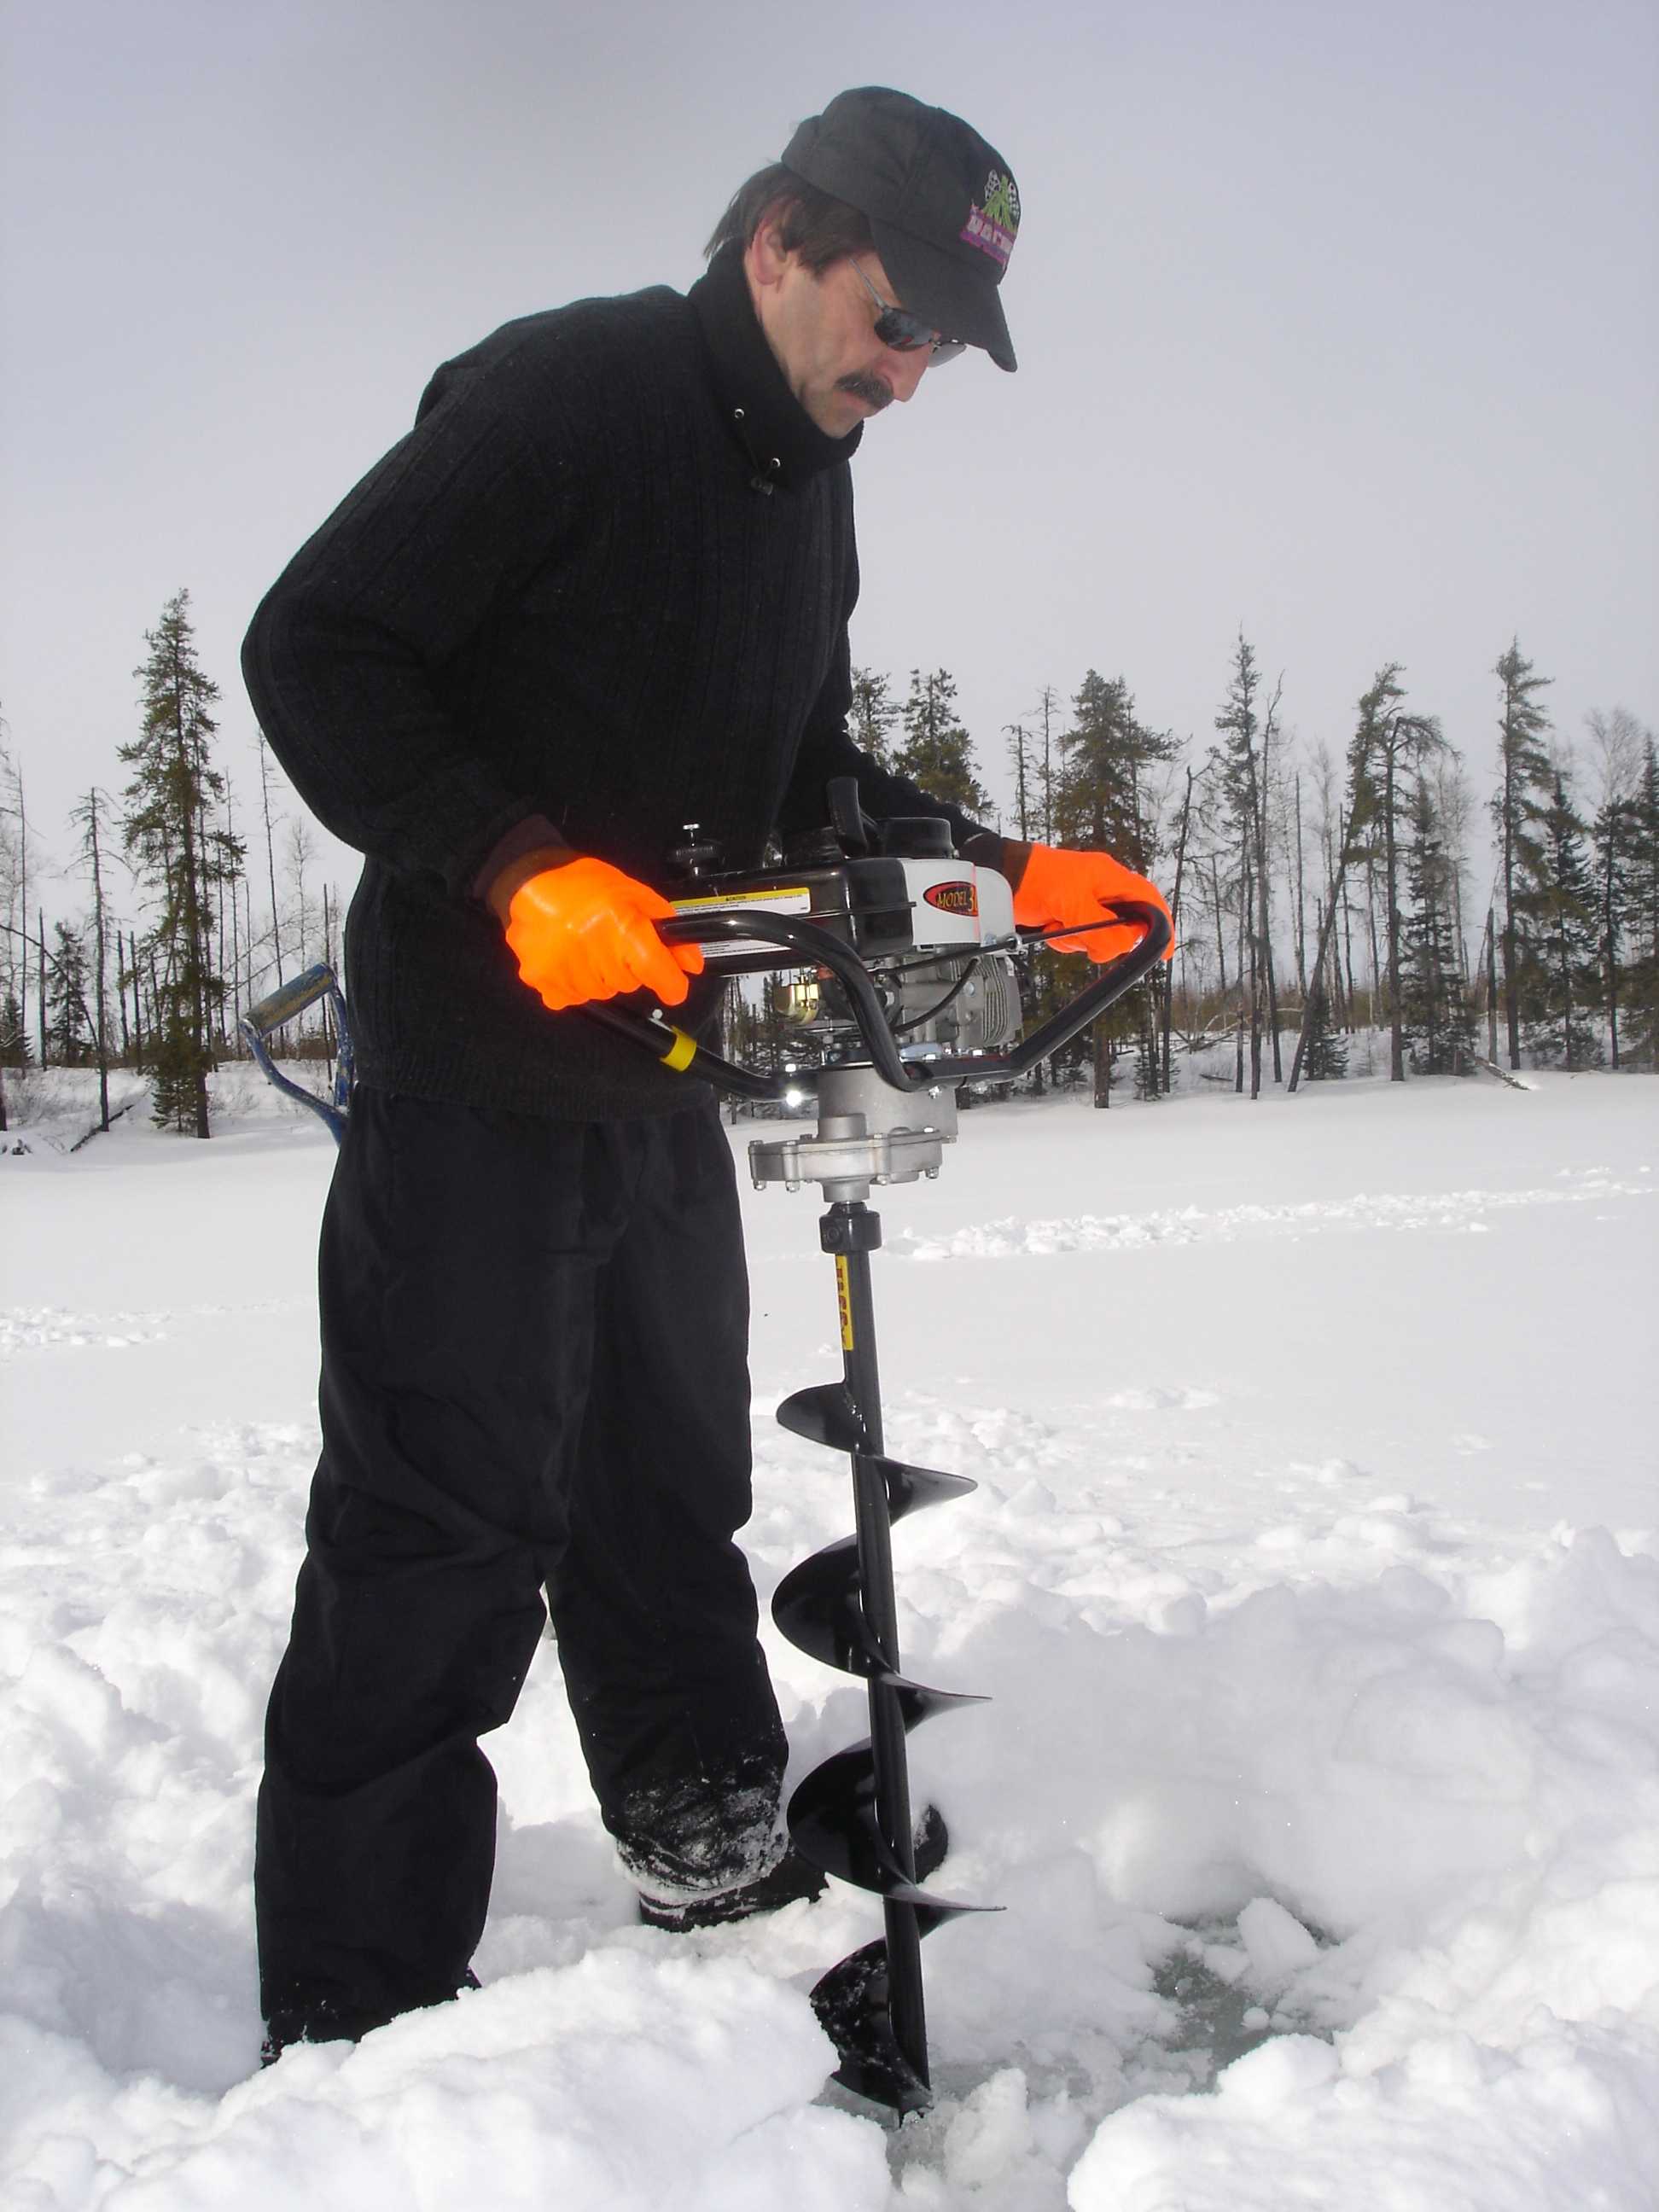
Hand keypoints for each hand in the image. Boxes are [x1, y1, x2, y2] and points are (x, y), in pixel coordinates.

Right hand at [501, 856, 704, 1010]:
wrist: (530, 879)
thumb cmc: (586, 883)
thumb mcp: (635, 895)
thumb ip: (667, 930)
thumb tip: (692, 965)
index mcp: (623, 930)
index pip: (660, 976)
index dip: (671, 983)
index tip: (672, 983)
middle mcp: (596, 957)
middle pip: (630, 983)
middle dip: (627, 965)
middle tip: (609, 939)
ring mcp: (567, 973)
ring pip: (602, 992)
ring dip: (600, 975)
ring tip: (584, 944)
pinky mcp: (542, 982)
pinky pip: (571, 998)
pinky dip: (573, 983)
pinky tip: (567, 958)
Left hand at [1009, 842, 1174, 961]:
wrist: (999, 881)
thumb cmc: (1035, 879)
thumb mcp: (1074, 905)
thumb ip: (1103, 928)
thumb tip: (1122, 946)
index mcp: (1110, 877)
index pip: (1147, 900)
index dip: (1160, 924)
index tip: (1163, 950)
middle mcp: (1101, 890)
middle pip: (1123, 926)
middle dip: (1104, 937)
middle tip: (1086, 937)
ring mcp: (1084, 905)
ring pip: (1099, 937)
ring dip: (1079, 940)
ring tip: (1059, 926)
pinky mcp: (1068, 918)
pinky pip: (1078, 939)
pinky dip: (1065, 940)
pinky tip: (1050, 929)